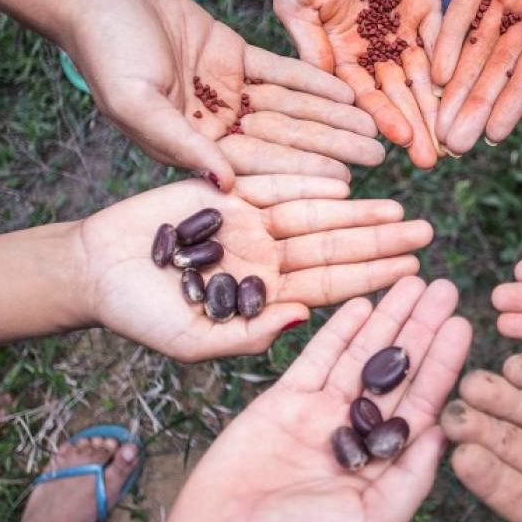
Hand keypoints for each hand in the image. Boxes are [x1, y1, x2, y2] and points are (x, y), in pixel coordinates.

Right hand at [61, 0, 385, 187]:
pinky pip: (281, 72)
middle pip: (282, 140)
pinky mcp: (232, 57)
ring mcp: (224, 92)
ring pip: (289, 108)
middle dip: (330, 147)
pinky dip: (313, 79)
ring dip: (331, 116)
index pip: (255, 165)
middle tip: (379, 156)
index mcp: (189, 146)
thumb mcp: (136, 102)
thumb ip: (180, 143)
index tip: (345, 183)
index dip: (300, 172)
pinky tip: (348, 89)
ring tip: (374, 124)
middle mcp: (212, 126)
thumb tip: (224, 183)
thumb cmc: (104, 50)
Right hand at [78, 179, 432, 361]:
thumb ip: (248, 333)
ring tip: (401, 208)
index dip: (373, 278)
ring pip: (316, 213)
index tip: (415, 272)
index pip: (332, 285)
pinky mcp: (226, 187)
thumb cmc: (140, 315)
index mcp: (267, 293)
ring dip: (358, 211)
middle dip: (381, 241)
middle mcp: (268, 256)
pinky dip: (308, 181)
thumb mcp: (194, 340)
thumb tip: (303, 318)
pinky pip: (276, 181)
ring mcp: (250, 220)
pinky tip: (345, 181)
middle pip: (335, 246)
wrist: (93, 269)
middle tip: (428, 232)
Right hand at [139, 278, 472, 521]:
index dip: (444, 364)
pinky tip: (363, 302)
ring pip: (360, 356)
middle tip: (447, 288)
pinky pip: (315, 358)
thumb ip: (411, 478)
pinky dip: (338, 330)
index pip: (422, 404)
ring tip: (414, 281)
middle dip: (422, 330)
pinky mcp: (279, 402)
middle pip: (397, 371)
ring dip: (388, 318)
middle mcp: (354, 435)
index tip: (464, 325)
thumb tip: (445, 431)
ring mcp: (317, 416)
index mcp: (382, 465)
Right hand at [273, 0, 442, 168]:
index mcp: (340, 51)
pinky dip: (450, 62)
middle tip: (433, 156)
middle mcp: (374, 45)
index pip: (362, 95)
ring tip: (451, 133)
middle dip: (414, 123)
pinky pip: (442, 36)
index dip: (379, 118)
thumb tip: (324, 96)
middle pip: (397, 92)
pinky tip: (459, 87)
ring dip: (435, 104)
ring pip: (422, 73)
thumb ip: (311, 49)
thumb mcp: (296, 4)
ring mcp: (403, 24)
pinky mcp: (429, 0)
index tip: (395, 144)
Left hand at [431, 0, 521, 152]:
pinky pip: (460, 7)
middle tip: (454, 145)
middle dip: (478, 104)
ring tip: (436, 121)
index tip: (496, 136)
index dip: (516, 101)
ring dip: (457, 82)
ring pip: (477, 43)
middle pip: (501, 64)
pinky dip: (446, 36)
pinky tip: (431, 70)